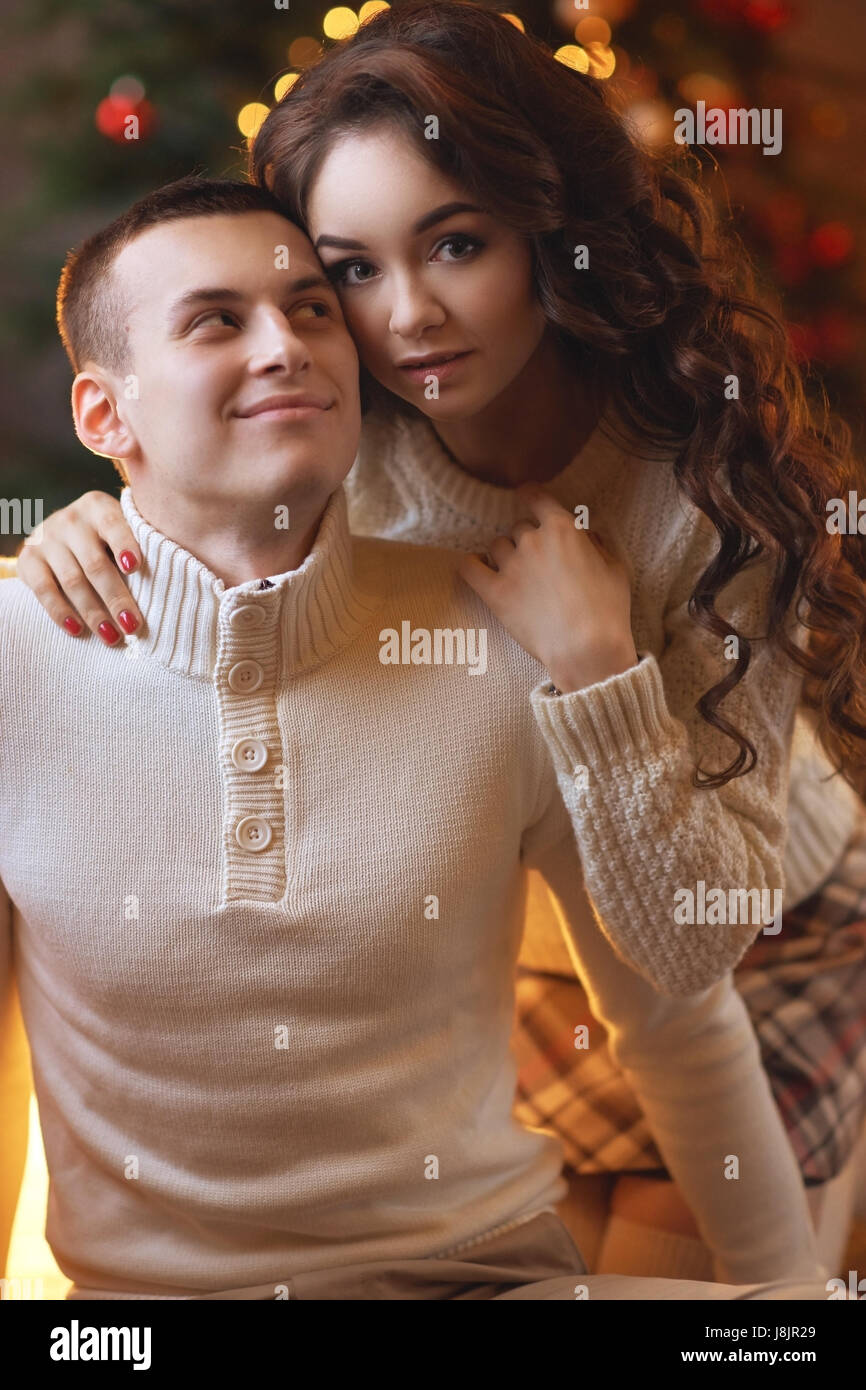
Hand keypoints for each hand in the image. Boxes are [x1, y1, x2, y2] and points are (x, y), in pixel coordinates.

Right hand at [17, 491, 142, 645]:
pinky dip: (60, 612)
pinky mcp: (28, 558)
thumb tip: (165, 592)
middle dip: (116, 598)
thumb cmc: (107, 540)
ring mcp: (46, 538)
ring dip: (93, 613)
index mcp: (98, 507)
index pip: (113, 525)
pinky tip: (77, 630)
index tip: (135, 567)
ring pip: (72, 581)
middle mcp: (70, 519)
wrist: (61, 535)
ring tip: (112, 637)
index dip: (124, 545)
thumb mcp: (122, 532)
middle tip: (132, 626)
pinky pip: (44, 590)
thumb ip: (140, 548)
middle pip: (95, 564)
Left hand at [457, 485, 637, 692]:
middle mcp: (532, 540)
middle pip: (518, 528)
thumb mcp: (615, 569)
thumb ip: (597, 545)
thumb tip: (586, 535)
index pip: (536, 497)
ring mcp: (511, 566)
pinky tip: (475, 566)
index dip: (530, 494)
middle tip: (538, 562)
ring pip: (496, 546)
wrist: (587, 648)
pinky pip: (469, 568)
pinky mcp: (495, 592)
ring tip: (516, 572)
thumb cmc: (607, 610)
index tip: (526, 495)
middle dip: (527, 539)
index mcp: (562, 528)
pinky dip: (471, 564)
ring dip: (504, 554)